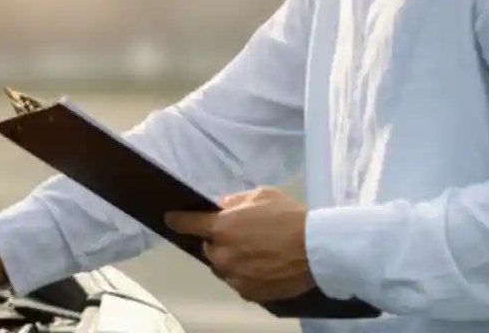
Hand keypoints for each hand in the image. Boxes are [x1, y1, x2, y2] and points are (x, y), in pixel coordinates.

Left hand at [164, 186, 315, 302]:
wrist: (317, 248)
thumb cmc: (289, 217)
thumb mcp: (261, 196)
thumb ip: (234, 201)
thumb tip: (221, 207)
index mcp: (221, 227)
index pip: (187, 223)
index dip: (177, 220)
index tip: (170, 219)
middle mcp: (222, 254)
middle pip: (209, 247)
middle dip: (218, 241)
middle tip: (241, 236)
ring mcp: (234, 276)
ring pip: (223, 267)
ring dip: (231, 259)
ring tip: (256, 253)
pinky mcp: (248, 292)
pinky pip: (238, 281)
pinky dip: (245, 275)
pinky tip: (263, 266)